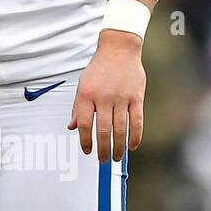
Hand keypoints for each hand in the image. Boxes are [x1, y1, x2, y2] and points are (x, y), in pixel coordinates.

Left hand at [68, 29, 144, 162]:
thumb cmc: (98, 69)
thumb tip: (72, 127)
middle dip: (103, 149)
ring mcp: (121, 97)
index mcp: (86, 94)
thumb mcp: (82, 85)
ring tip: (117, 157)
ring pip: (120, 129)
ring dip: (119, 147)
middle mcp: (103, 97)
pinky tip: (132, 146)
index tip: (87, 151)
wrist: (119, 49)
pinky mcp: (137, 97)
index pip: (85, 124)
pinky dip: (135, 136)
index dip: (85, 141)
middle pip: (103, 130)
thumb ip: (78, 107)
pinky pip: (137, 121)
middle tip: (103, 160)